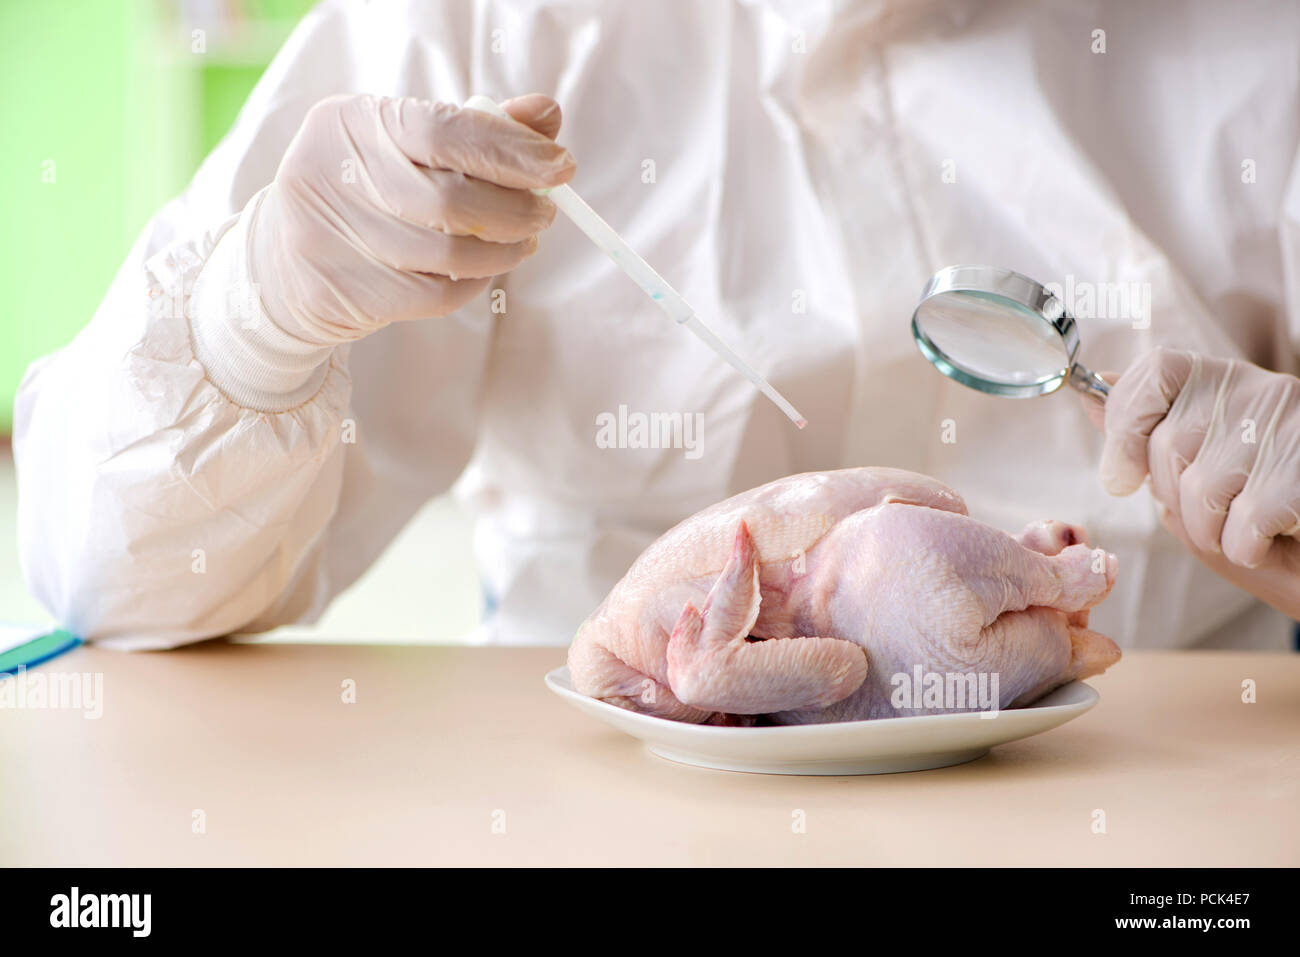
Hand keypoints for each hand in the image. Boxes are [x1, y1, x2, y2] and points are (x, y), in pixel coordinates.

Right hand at [250, 93, 574, 344]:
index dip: (512, 151)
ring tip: (523, 242)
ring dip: (503, 251)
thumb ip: (479, 128)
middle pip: (450, 199)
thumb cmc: (367, 191)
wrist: (284, 263)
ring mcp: (331, 235)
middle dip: (515, 209)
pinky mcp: (342, 290)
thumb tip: (547, 116)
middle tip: (546, 213)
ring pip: (447, 253)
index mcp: (353, 121)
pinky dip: (474, 282)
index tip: (562, 166)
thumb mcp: (410, 147)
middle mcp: (334, 172)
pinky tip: (484, 270)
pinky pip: (435, 292)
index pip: (446, 131)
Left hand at [1093, 348, 1299, 618]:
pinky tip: (1268, 539)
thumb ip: (1142, 432)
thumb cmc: (1259, 501)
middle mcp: (1257, 390)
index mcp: (1221, 381)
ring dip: (1210, 530)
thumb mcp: (1195, 461)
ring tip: (1241, 527)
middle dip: (1175, 498)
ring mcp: (1287, 425)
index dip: (1127, 426)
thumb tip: (1091, 396)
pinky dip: (1245, 548)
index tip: (1124, 476)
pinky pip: (1245, 521)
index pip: (1156, 372)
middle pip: (1169, 444)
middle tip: (1212, 510)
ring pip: (1201, 488)